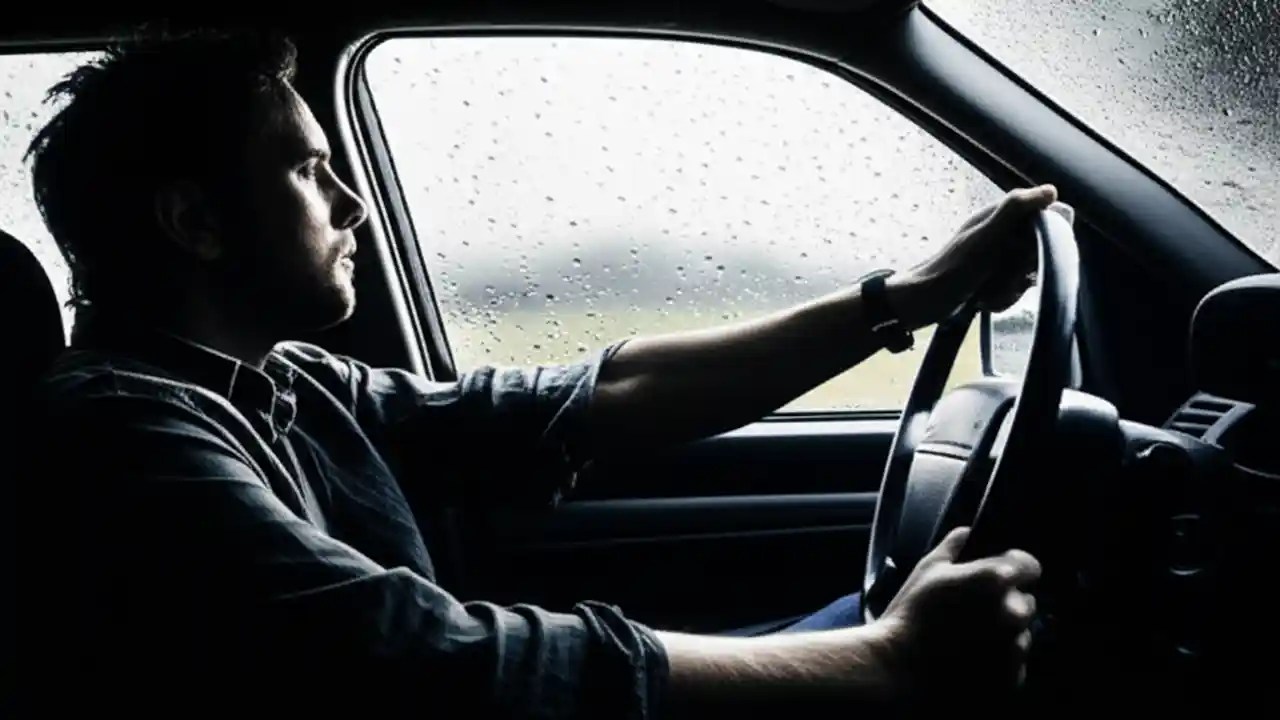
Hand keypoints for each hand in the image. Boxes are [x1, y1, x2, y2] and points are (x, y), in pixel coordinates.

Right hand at [870, 527, 1041, 702]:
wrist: (897, 667)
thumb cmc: (910, 614)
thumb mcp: (927, 568)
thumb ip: (955, 545)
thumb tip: (969, 533)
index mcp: (995, 578)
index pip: (1030, 565)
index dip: (1014, 569)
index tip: (997, 578)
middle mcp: (1013, 612)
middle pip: (1025, 601)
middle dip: (1005, 604)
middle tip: (972, 612)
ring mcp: (1014, 648)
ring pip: (1020, 634)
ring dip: (1003, 634)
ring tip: (968, 640)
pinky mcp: (1012, 678)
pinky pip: (1014, 664)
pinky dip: (998, 662)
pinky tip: (970, 659)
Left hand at [888, 185, 1060, 328]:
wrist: (924, 301)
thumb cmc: (954, 266)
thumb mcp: (986, 235)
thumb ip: (1014, 210)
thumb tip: (1050, 191)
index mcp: (999, 216)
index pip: (1044, 218)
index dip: (1046, 237)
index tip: (1030, 253)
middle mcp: (1000, 234)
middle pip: (1038, 250)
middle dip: (1023, 269)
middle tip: (1001, 275)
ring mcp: (996, 258)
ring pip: (1027, 274)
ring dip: (1011, 287)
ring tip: (989, 290)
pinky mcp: (991, 279)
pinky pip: (1013, 290)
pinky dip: (1002, 298)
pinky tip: (985, 300)